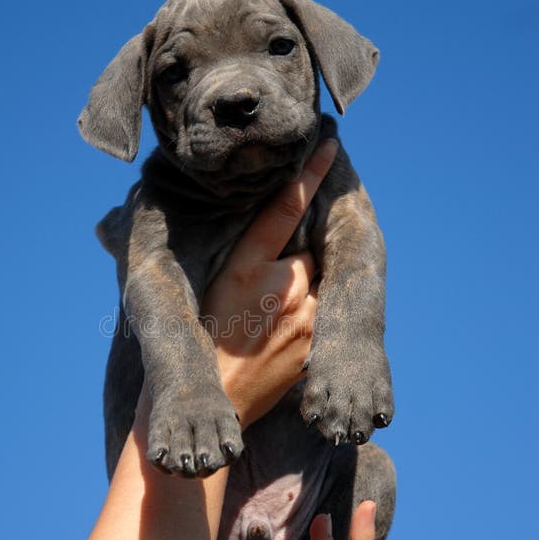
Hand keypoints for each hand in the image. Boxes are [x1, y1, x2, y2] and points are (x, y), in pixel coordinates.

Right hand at [202, 139, 338, 427]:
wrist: (217, 397)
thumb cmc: (208, 334)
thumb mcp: (222, 279)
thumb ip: (254, 239)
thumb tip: (280, 202)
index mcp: (270, 271)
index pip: (291, 210)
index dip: (311, 175)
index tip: (330, 142)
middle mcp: (299, 294)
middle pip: (310, 253)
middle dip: (299, 253)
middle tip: (270, 276)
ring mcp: (313, 324)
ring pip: (318, 285)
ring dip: (305, 285)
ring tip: (268, 310)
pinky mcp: (317, 350)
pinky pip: (320, 317)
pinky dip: (309, 314)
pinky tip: (276, 330)